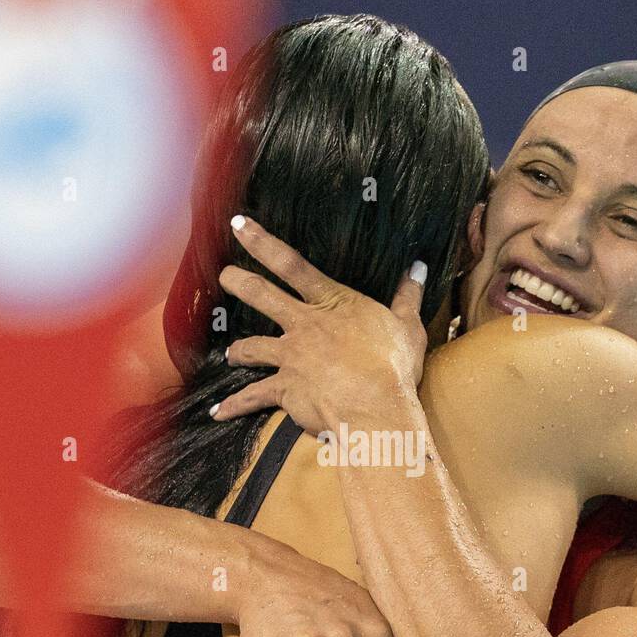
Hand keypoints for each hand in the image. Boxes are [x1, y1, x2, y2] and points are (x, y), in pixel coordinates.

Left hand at [212, 215, 428, 432]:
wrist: (375, 408)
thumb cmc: (394, 366)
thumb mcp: (408, 326)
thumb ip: (408, 296)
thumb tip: (417, 268)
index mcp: (332, 303)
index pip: (292, 264)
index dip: (261, 242)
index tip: (238, 225)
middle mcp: (304, 325)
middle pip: (260, 296)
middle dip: (237, 282)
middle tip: (223, 276)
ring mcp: (290, 357)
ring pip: (250, 347)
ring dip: (237, 350)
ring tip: (229, 354)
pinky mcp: (284, 389)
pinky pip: (253, 397)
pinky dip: (234, 405)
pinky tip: (219, 412)